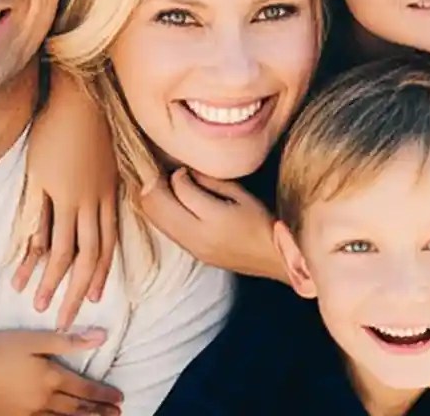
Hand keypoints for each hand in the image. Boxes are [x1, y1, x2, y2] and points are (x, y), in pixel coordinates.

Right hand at [0, 328, 122, 415]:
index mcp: (50, 378)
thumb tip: (100, 337)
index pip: (85, 389)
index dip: (104, 394)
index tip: (119, 398)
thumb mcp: (35, 339)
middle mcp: (42, 400)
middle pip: (77, 409)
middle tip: (116, 414)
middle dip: (98, 411)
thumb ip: (68, 340)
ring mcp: (26, 414)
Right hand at [14, 81, 118, 330]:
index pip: (106, 244)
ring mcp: (66, 194)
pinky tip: (21, 272)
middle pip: (86, 256)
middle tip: (67, 319)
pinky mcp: (43, 184)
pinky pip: (37, 226)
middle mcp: (90, 201)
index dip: (100, 273)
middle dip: (77, 291)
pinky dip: (29, 253)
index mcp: (107, 195)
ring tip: (39, 304)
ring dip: (51, 280)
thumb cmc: (92, 124)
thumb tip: (104, 205)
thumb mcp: (107, 160)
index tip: (94, 297)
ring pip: (61, 248)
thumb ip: (104, 187)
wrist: (78, 96)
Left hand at [139, 168, 284, 281]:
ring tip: (166, 186)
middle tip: (164, 172)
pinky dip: (161, 214)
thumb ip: (211, 181)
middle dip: (155, 184)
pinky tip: (172, 204)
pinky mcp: (191, 253)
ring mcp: (191, 248)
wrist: (276, 260)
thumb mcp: (242, 195)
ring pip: (155, 219)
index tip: (186, 168)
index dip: (178, 173)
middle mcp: (197, 235)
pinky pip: (165, 230)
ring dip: (153, 199)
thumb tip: (186, 171)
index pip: (181, 188)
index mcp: (214, 218)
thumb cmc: (263, 223)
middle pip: (156, 205)